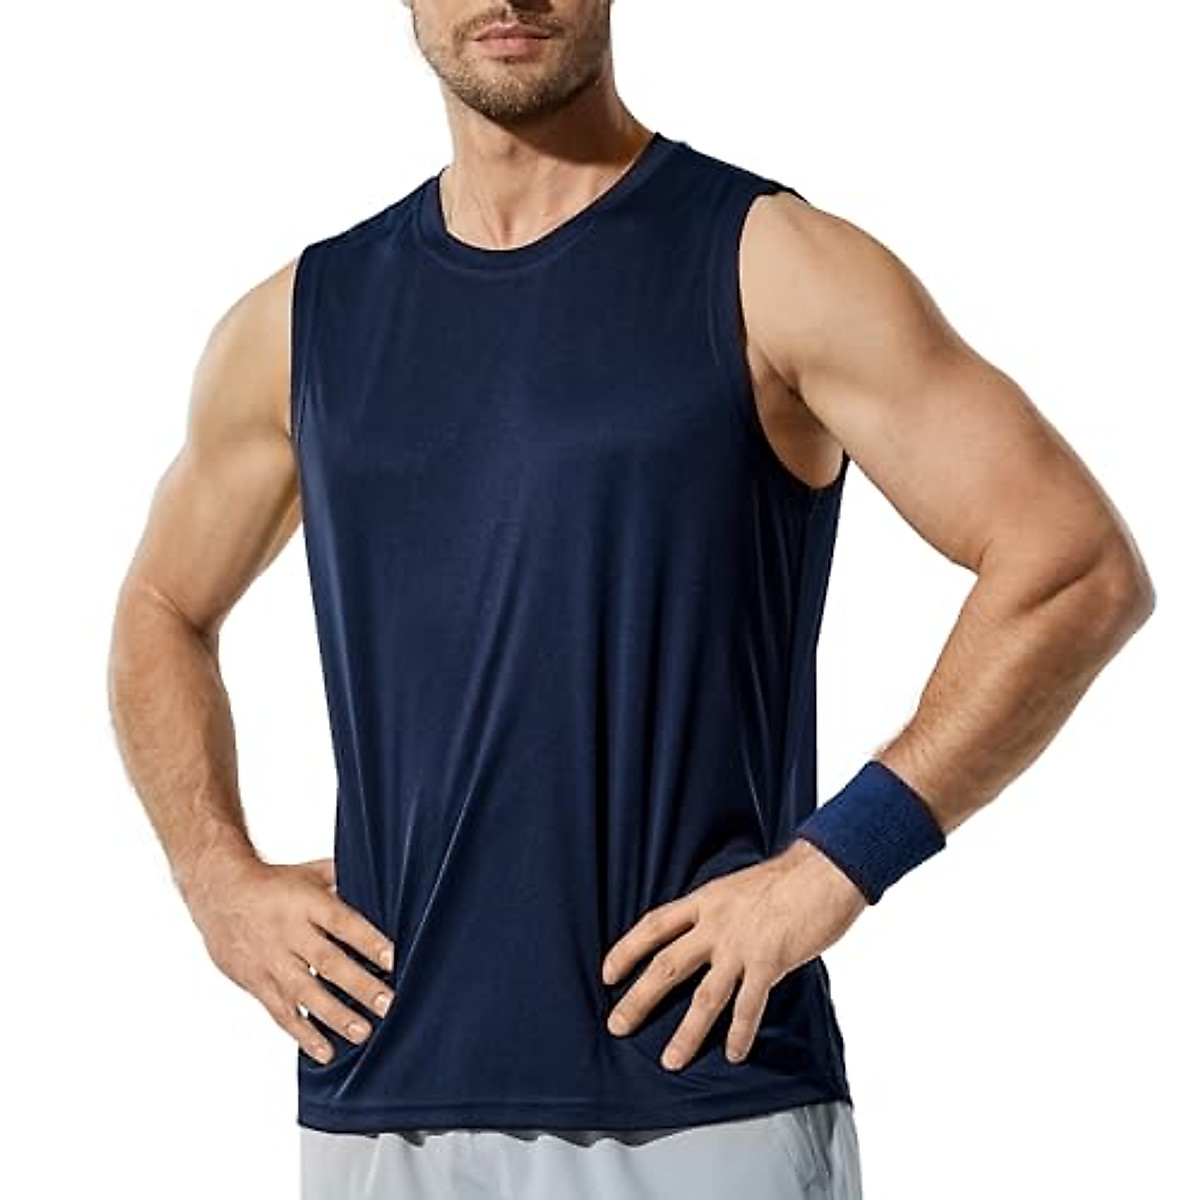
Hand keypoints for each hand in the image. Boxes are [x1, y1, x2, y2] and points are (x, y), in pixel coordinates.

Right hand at [184, 855, 395, 1064]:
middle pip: (327, 962)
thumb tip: (379, 881)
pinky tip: (325, 1051)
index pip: (342, 923)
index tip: (392, 960)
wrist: (219, 894)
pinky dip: (303, 1034)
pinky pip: (281, 1013)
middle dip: (359, 985)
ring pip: (305, 993)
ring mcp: (272, 961)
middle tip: (386, 1004)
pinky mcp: (257, 983)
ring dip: (335, 1016)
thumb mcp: (309, 873)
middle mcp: (290, 934)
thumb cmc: (272, 883)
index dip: (367, 941)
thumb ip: (342, 880)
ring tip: (362, 1032)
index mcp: (307, 903)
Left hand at [601, 838, 867, 1070]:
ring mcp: (741, 945)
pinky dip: (739, 1033)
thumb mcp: (737, 887)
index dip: (627, 949)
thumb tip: (706, 937)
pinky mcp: (770, 962)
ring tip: (671, 1061)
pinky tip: (733, 1054)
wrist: (824, 871)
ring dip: (687, 1032)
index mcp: (706, 900)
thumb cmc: (787, 879)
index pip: (654, 925)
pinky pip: (749, 1006)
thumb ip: (719, 913)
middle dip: (639, 998)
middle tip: (617, 1025)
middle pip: (667, 964)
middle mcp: (716, 924)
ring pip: (705, 996)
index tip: (607, 972)